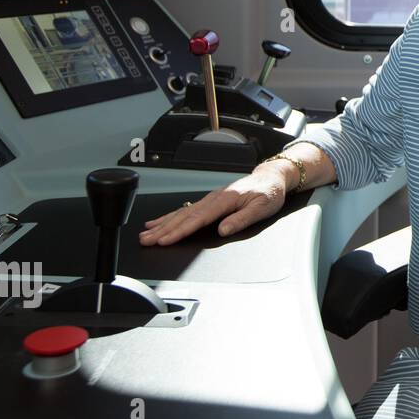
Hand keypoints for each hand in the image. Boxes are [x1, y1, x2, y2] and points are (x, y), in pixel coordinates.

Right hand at [138, 166, 289, 245]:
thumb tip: (223, 230)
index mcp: (225, 200)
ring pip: (182, 213)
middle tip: (146, 240)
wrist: (272, 177)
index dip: (180, 231)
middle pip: (184, 216)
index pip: (198, 219)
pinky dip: (170, 216)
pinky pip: (186, 210)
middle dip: (163, 230)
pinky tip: (159, 222)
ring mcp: (210, 199)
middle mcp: (214, 198)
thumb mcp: (262, 207)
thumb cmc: (269, 192)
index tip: (165, 240)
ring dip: (162, 224)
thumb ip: (241, 219)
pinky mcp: (210, 201)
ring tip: (146, 234)